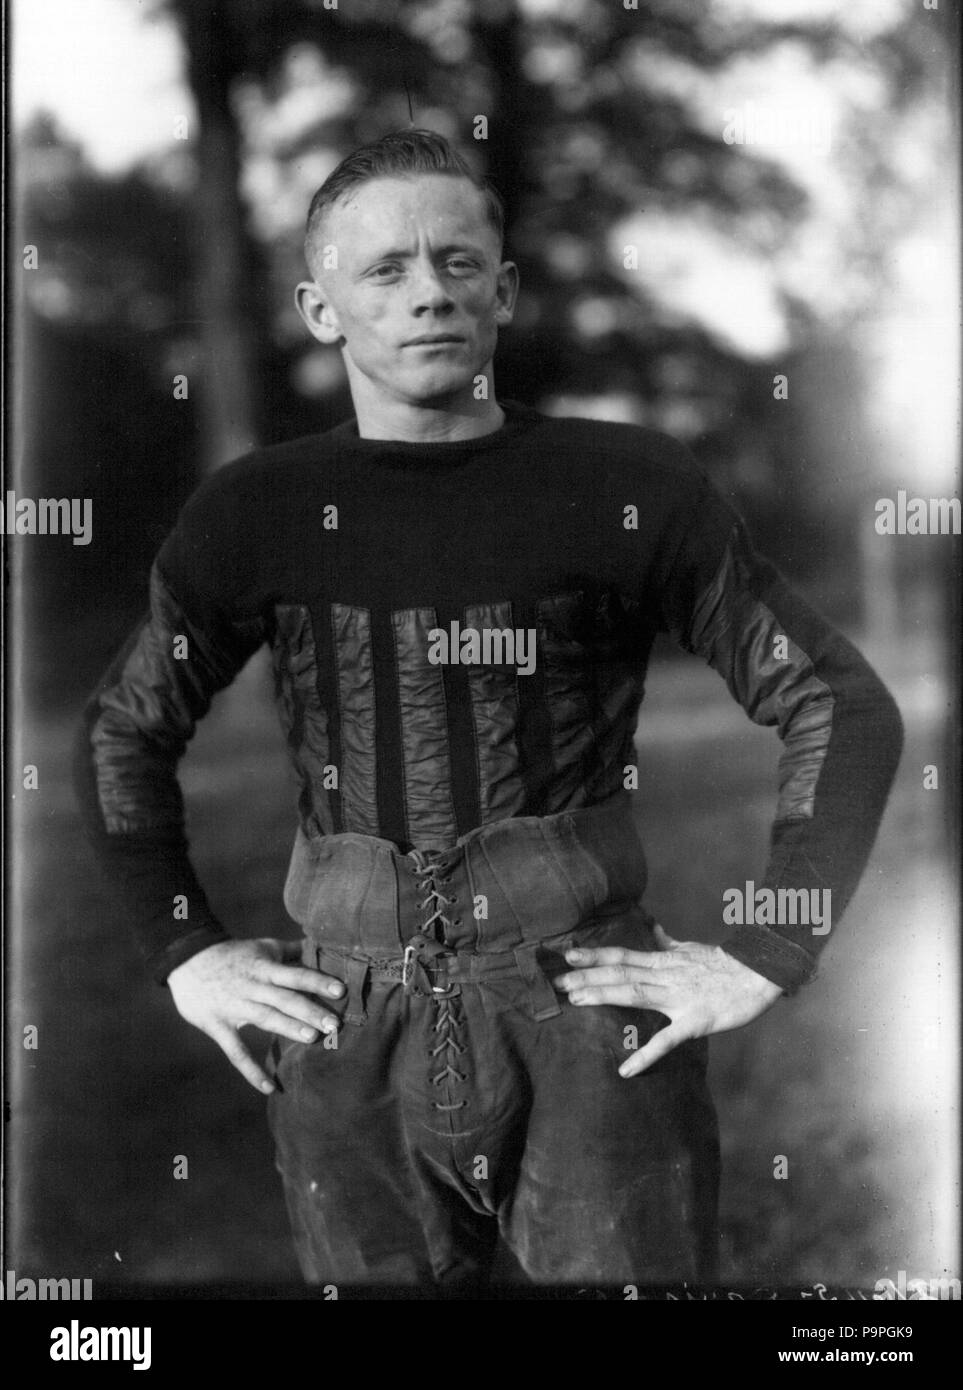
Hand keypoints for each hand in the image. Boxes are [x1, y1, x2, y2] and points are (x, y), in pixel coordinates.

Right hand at [167, 938, 344, 1093]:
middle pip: (285, 998)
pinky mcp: (218, 1025)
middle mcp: (253, 986)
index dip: (317, 981)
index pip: (296, 975)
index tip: (341, 991)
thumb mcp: (261, 947)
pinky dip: (251, 1071)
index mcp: (265, 967)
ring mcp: (234, 1006)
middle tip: (335, 1024)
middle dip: (310, 1011)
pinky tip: (270, 1087)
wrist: (186, 958)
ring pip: (265, 1018)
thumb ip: (290, 951)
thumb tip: (319, 945)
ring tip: (313, 1039)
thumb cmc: (232, 955)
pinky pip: (236, 1051)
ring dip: (289, 1028)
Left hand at [555, 924, 782, 1076]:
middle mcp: (665, 976)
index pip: (622, 955)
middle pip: (620, 973)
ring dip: (603, 996)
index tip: (567, 956)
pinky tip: (625, 1070)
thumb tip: (652, 928)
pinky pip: (666, 1040)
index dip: (594, 956)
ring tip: (575, 1002)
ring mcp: (678, 998)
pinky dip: (645, 1055)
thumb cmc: (727, 964)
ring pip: (635, 994)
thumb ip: (668, 942)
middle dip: (587, 977)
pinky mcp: (695, 1021)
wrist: (760, 973)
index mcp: (664, 961)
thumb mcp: (692, 948)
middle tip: (556, 983)